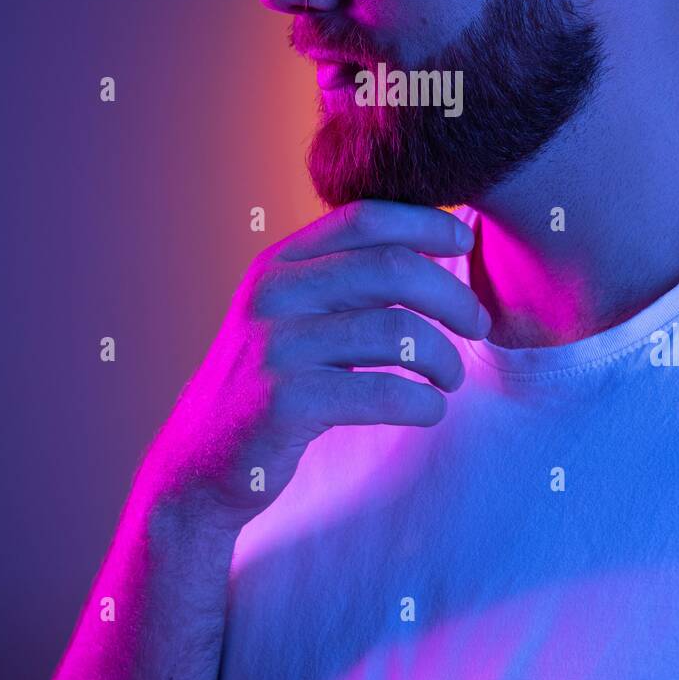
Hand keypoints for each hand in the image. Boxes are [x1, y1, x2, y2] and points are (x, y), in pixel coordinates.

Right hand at [135, 200, 489, 534]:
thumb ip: (345, 277)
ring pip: (397, 331)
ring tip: (450, 378)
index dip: (425, 223)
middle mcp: (273, 294)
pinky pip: (382, 393)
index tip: (466, 244)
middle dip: (451, 295)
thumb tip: (435, 239)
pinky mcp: (284, 402)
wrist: (200, 460)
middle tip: (478, 325)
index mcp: (279, 263)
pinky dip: (422, 402)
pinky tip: (429, 409)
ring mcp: (276, 346)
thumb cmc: (272, 381)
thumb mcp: (293, 313)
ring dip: (442, 357)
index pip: (365, 218)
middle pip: (392, 268)